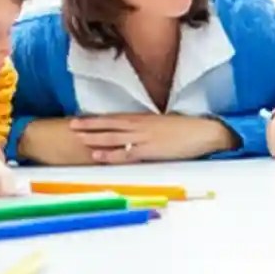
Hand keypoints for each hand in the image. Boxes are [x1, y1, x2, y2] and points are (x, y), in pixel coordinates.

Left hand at [70, 113, 237, 164]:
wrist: (203, 132)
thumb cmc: (186, 129)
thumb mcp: (163, 124)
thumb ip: (147, 127)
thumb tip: (136, 131)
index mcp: (143, 118)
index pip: (114, 117)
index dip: (96, 119)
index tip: (81, 119)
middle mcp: (140, 126)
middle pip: (108, 125)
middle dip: (89, 126)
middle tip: (71, 126)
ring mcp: (143, 138)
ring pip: (112, 137)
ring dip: (94, 138)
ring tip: (77, 138)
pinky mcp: (149, 150)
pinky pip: (125, 153)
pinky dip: (110, 154)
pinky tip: (97, 156)